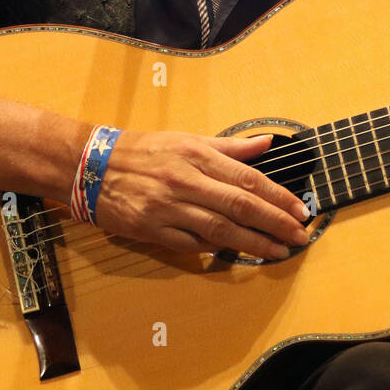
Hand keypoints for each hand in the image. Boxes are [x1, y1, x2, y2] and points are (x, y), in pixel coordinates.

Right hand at [91, 129, 310, 258]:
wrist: (89, 165)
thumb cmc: (143, 150)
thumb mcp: (187, 138)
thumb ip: (230, 145)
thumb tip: (266, 143)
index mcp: (196, 155)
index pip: (247, 179)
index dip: (278, 197)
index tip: (300, 211)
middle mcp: (185, 181)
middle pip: (240, 206)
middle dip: (275, 223)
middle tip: (299, 236)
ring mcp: (168, 208)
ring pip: (220, 230)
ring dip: (254, 243)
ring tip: (278, 250)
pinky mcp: (152, 230)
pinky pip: (192, 245)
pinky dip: (217, 249)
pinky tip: (237, 252)